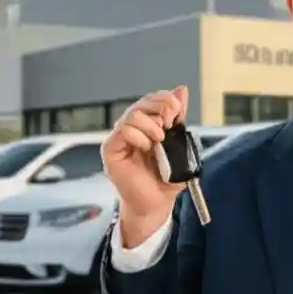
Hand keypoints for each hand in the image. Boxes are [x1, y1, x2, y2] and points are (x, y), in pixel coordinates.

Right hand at [102, 86, 189, 243]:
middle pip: (141, 103)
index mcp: (146, 125)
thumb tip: (181, 89)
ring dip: (150, 123)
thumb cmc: (166, 178)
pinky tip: (146, 145)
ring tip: (159, 139)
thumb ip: (178, 118)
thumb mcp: (179, 144)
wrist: (157, 203)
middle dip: (160, 107)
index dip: (165, 100)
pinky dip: (137, 134)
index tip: (178, 112)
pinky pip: (121, 131)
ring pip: (131, 115)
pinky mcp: (111, 151)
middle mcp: (131, 129)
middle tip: (170, 122)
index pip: (151, 100)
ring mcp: (120, 139)